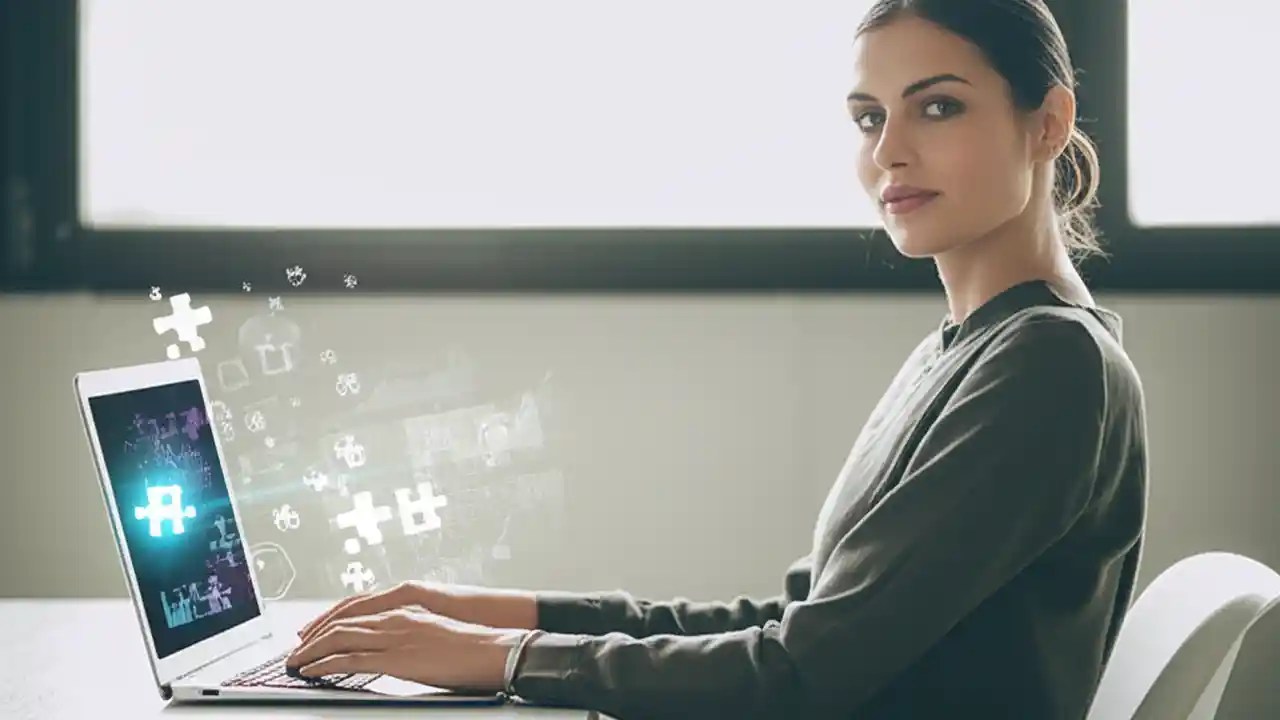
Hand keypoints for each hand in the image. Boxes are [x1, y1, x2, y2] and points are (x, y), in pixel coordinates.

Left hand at [297, 581, 536, 646]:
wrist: (492, 650)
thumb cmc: (472, 646)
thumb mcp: (436, 631)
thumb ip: (413, 634)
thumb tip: (399, 648)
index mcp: (406, 609)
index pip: (356, 610)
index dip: (330, 620)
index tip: (314, 631)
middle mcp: (395, 617)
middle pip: (341, 621)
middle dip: (313, 635)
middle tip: (296, 647)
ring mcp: (393, 637)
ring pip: (338, 637)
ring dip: (311, 649)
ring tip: (295, 661)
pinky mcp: (394, 659)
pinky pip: (348, 660)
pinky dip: (323, 664)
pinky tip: (311, 671)